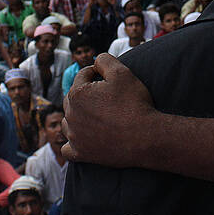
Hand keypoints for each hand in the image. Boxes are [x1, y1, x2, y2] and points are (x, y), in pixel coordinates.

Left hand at [61, 53, 156, 167]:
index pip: (83, 76)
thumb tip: (96, 60)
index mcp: (77, 94)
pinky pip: (68, 148)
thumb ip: (104, 60)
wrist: (145, 137)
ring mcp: (74, 136)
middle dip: (86, 94)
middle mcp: (71, 115)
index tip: (111, 80)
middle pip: (73, 98)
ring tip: (97, 116)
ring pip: (68, 122)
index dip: (97, 74)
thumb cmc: (134, 104)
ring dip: (78, 117)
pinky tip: (83, 139)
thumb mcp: (122, 72)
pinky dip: (73, 143)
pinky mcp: (80, 153)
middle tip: (106, 97)